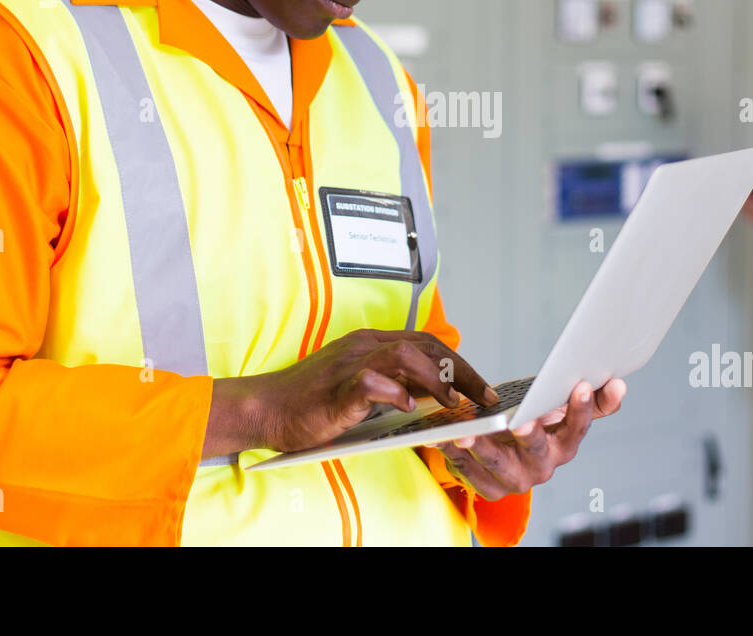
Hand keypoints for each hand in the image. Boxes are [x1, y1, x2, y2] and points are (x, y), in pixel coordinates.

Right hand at [243, 329, 496, 452]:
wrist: (267, 408)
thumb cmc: (312, 402)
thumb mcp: (361, 387)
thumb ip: (394, 384)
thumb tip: (435, 397)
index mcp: (372, 343)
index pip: (428, 343)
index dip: (460, 363)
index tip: (482, 388)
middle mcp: (365, 346)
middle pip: (427, 346)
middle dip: (463, 371)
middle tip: (485, 397)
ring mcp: (351, 363)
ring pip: (407, 355)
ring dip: (437, 379)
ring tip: (453, 403)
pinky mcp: (337, 388)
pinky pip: (372, 382)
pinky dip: (396, 393)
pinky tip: (406, 408)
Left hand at [430, 378, 626, 501]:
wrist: (506, 453)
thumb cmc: (536, 423)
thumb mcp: (561, 410)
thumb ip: (593, 400)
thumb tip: (619, 383)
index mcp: (563, 447)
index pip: (576, 429)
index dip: (581, 409)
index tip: (581, 385)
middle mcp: (541, 467)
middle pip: (537, 451)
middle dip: (530, 436)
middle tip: (521, 422)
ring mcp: (513, 480)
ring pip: (497, 465)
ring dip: (482, 449)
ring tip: (468, 432)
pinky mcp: (487, 487)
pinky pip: (468, 472)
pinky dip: (455, 455)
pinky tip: (444, 437)